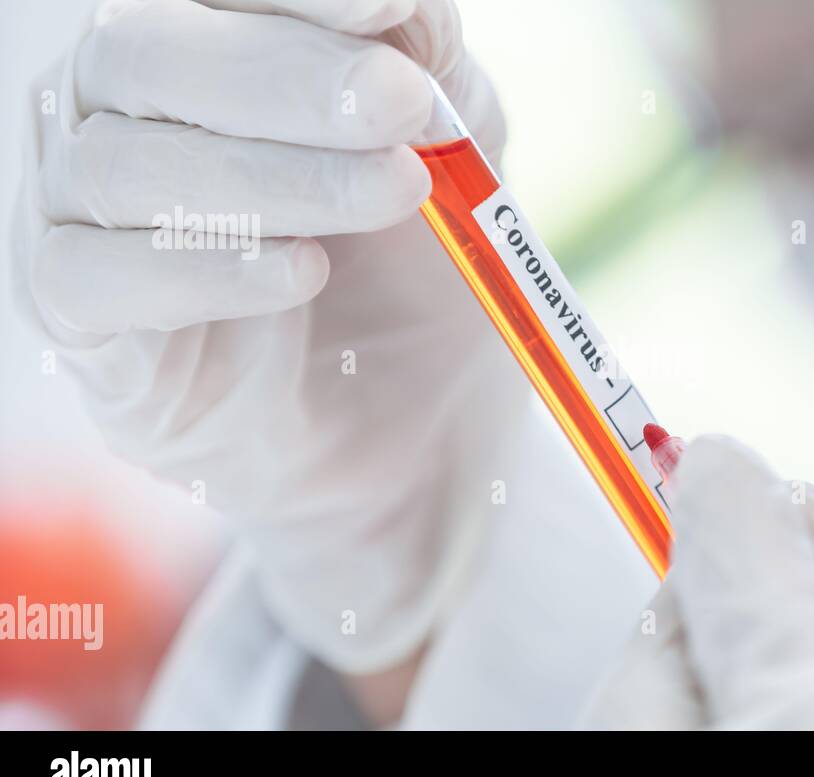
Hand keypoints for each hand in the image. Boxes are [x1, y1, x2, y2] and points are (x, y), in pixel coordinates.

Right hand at [10, 0, 520, 672]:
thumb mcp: (450, 152)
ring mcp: (83, 213)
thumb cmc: (416, 267)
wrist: (412, 419)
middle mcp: (118, 113)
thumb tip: (409, 3)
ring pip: (123, 165)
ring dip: (273, 175)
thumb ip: (428, 69)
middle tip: (400, 105)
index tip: (388, 6)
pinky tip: (304, 274)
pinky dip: (204, 269)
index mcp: (199, 48)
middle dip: (285, 76)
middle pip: (143, 52)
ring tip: (393, 193)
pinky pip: (95, 276)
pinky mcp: (83, 321)